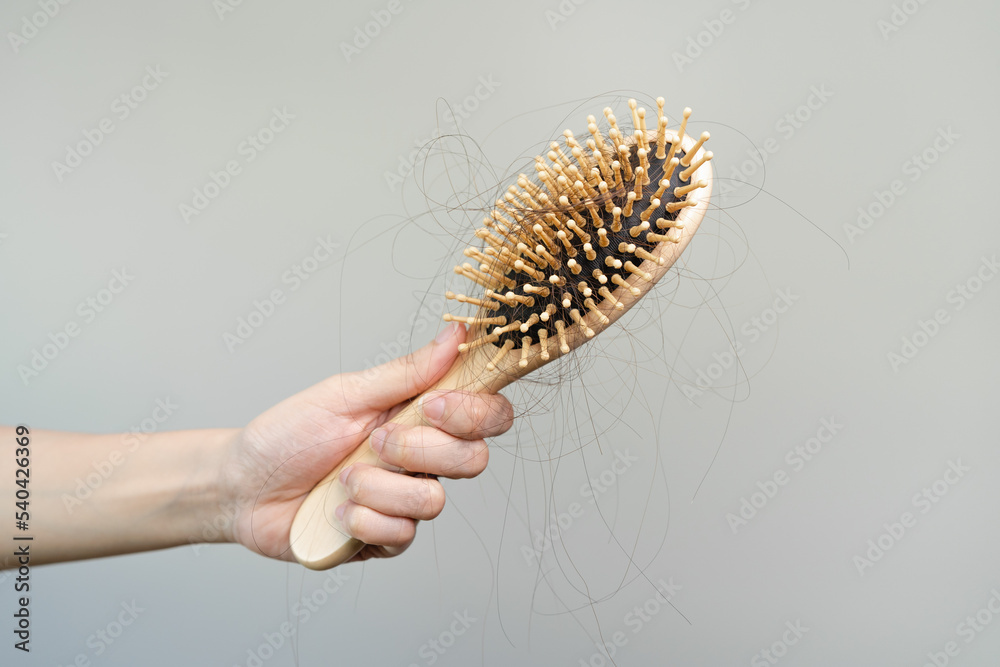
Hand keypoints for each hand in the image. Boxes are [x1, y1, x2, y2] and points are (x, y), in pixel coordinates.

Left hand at [218, 323, 513, 562]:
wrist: (243, 485)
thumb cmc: (290, 434)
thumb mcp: (345, 393)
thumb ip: (406, 372)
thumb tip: (455, 337)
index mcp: (421, 417)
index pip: (487, 415)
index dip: (476, 413)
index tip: (433, 406)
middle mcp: (423, 459)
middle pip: (474, 460)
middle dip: (418, 449)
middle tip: (372, 442)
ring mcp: (406, 500)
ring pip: (434, 501)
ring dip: (377, 487)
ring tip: (340, 479)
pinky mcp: (386, 539)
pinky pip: (402, 534)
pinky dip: (361, 518)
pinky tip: (334, 509)